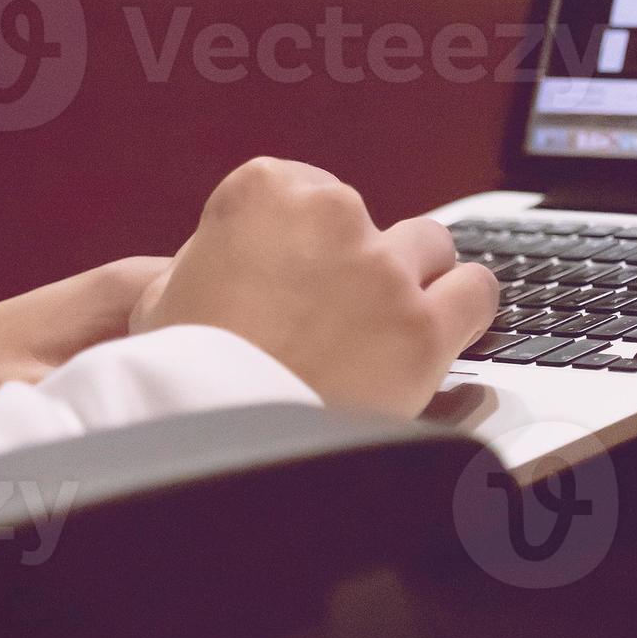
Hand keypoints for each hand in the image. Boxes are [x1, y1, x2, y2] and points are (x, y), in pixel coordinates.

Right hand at [131, 157, 498, 417]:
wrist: (218, 449)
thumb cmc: (183, 377)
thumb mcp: (161, 302)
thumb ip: (198, 265)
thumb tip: (206, 269)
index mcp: (263, 193)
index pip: (303, 189)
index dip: (298, 241)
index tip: (289, 278)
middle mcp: (333, 216)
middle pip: (368, 221)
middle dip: (354, 262)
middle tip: (330, 318)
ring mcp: (385, 272)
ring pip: (430, 247)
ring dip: (413, 280)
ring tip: (385, 328)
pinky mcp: (425, 327)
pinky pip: (475, 293)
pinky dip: (464, 309)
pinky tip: (442, 333)